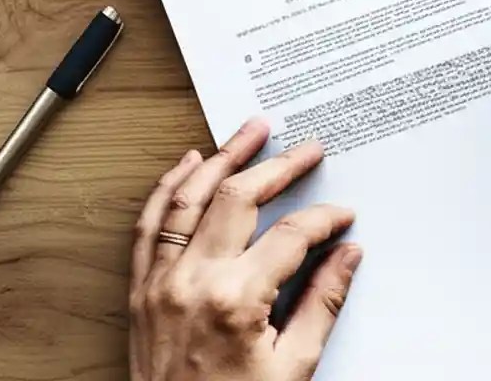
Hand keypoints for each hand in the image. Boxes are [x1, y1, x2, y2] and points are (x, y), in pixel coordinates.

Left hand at [129, 119, 361, 380]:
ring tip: (249, 133)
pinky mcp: (141, 289)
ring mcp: (161, 281)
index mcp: (237, 299)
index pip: (292, 234)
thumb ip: (322, 303)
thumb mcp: (293, 366)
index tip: (341, 216)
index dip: (324, 218)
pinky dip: (168, 187)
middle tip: (306, 148)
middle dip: (278, 166)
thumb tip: (348, 256)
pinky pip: (149, 224)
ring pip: (189, 197)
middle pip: (240, 198)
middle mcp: (193, 280)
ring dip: (222, 158)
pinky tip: (187, 165)